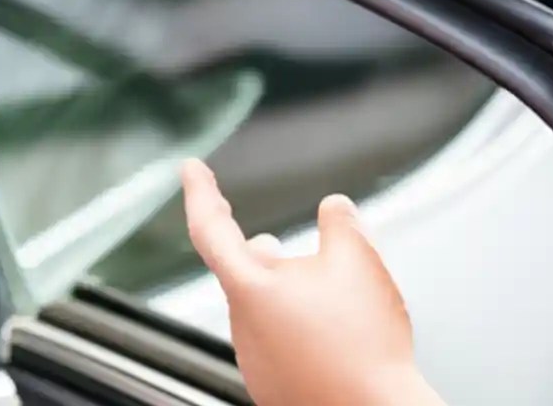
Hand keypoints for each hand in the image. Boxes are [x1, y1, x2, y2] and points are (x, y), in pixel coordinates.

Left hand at [181, 160, 442, 405]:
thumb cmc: (361, 345)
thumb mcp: (359, 261)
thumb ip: (341, 223)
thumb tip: (334, 207)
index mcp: (249, 289)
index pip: (209, 227)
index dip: (200, 191)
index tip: (191, 169)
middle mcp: (242, 327)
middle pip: (244, 273)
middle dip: (262, 253)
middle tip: (270, 240)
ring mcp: (257, 362)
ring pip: (265, 309)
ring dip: (287, 291)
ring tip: (323, 290)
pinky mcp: (276, 385)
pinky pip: (281, 343)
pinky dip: (301, 326)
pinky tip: (334, 331)